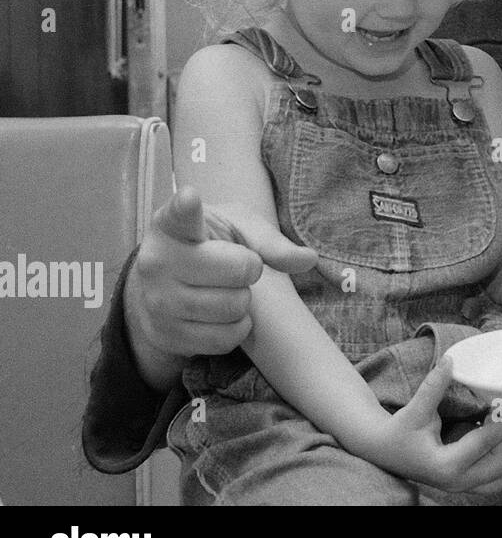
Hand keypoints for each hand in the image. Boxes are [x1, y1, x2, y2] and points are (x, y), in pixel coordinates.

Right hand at [126, 187, 317, 376]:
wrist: (168, 284)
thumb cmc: (210, 246)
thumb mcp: (236, 228)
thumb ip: (270, 240)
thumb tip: (309, 259)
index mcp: (171, 226)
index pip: (179, 215)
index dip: (187, 207)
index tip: (190, 198)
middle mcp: (156, 262)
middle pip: (239, 271)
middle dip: (249, 270)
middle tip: (233, 267)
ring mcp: (156, 302)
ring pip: (233, 308)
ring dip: (242, 302)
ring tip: (223, 289)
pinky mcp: (165, 335)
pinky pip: (224, 339)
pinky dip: (236, 329)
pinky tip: (220, 314)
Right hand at [362, 359, 501, 493]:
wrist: (382, 449)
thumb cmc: (399, 430)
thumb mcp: (415, 409)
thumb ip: (433, 386)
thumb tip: (449, 361)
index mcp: (446, 465)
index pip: (487, 442)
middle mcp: (456, 481)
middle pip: (500, 463)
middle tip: (494, 415)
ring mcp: (458, 486)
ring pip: (497, 474)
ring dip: (499, 451)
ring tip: (485, 427)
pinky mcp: (459, 483)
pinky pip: (489, 477)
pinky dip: (491, 458)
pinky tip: (478, 436)